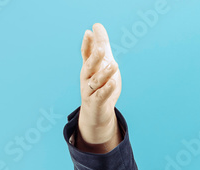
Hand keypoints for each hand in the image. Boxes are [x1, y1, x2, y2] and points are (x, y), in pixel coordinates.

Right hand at [77, 23, 121, 152]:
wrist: (96, 113)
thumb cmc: (100, 85)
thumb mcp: (102, 64)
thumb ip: (100, 46)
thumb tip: (96, 26)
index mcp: (88, 68)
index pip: (86, 54)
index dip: (87, 44)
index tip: (89, 33)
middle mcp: (87, 78)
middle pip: (89, 66)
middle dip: (94, 58)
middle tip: (101, 48)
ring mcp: (90, 91)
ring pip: (96, 81)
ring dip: (104, 73)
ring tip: (114, 64)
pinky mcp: (96, 103)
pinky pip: (100, 95)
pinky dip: (106, 89)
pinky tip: (112, 83)